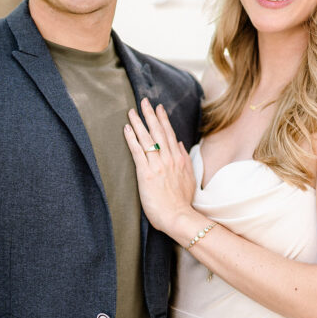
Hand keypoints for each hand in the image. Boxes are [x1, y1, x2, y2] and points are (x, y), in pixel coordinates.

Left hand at [124, 99, 196, 237]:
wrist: (179, 216)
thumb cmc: (182, 202)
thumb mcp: (189, 178)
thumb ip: (185, 160)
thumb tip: (180, 144)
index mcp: (179, 160)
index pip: (170, 135)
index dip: (163, 120)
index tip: (158, 108)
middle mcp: (169, 159)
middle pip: (158, 132)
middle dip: (150, 115)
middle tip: (143, 101)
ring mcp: (158, 165)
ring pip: (147, 139)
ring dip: (139, 123)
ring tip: (131, 112)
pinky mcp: (147, 173)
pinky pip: (138, 152)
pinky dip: (132, 139)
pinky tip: (126, 129)